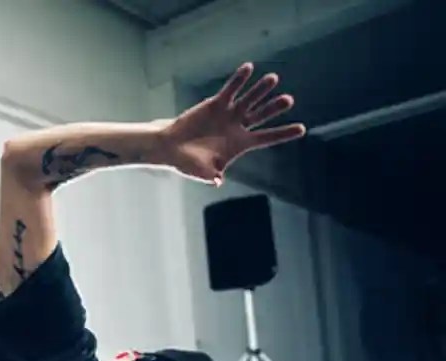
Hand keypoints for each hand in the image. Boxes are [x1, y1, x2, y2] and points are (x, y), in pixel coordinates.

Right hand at [159, 62, 306, 185]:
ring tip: (273, 79)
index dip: (284, 133)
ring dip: (260, 90)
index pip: (267, 137)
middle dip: (274, 108)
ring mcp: (229, 113)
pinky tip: (249, 68)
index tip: (301, 129)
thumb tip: (217, 182)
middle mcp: (238, 126)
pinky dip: (239, 79)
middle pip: (261, 115)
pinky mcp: (216, 103)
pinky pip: (230, 89)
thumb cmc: (186, 162)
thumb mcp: (200, 172)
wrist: (169, 148)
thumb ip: (210, 176)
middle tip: (287, 100)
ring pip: (249, 100)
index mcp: (240, 144)